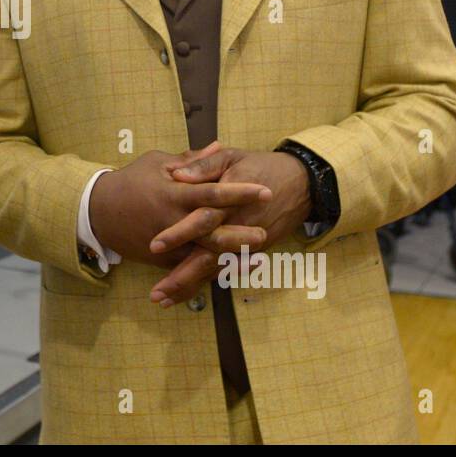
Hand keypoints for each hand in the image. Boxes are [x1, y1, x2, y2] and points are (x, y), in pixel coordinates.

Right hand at [88, 143, 271, 269]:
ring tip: (258, 257)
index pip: (213, 192)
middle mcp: (172, 221)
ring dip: (233, 259)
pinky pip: (191, 269)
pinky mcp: (162, 261)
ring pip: (204, 257)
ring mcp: (167, 245)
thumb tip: (219, 146)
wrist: (98, 213)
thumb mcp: (157, 162)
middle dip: (240, 235)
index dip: (240, 192)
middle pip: (213, 232)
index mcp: (173, 193)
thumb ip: (192, 160)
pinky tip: (233, 271)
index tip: (264, 190)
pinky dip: (212, 272)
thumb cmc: (130, 181)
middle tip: (265, 232)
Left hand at [146, 148, 311, 305]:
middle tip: (156, 292)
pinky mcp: (250, 252)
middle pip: (208, 256)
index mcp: (230, 201)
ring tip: (162, 299)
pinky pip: (225, 270)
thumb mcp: (231, 157)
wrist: (301, 184)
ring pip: (216, 270)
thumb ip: (203, 165)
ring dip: (190, 286)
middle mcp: (238, 227)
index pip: (202, 220)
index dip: (179, 233)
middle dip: (182, 276)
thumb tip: (176, 174)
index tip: (154, 246)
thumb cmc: (259, 166)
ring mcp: (246, 244)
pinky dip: (205, 282)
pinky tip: (183, 295)